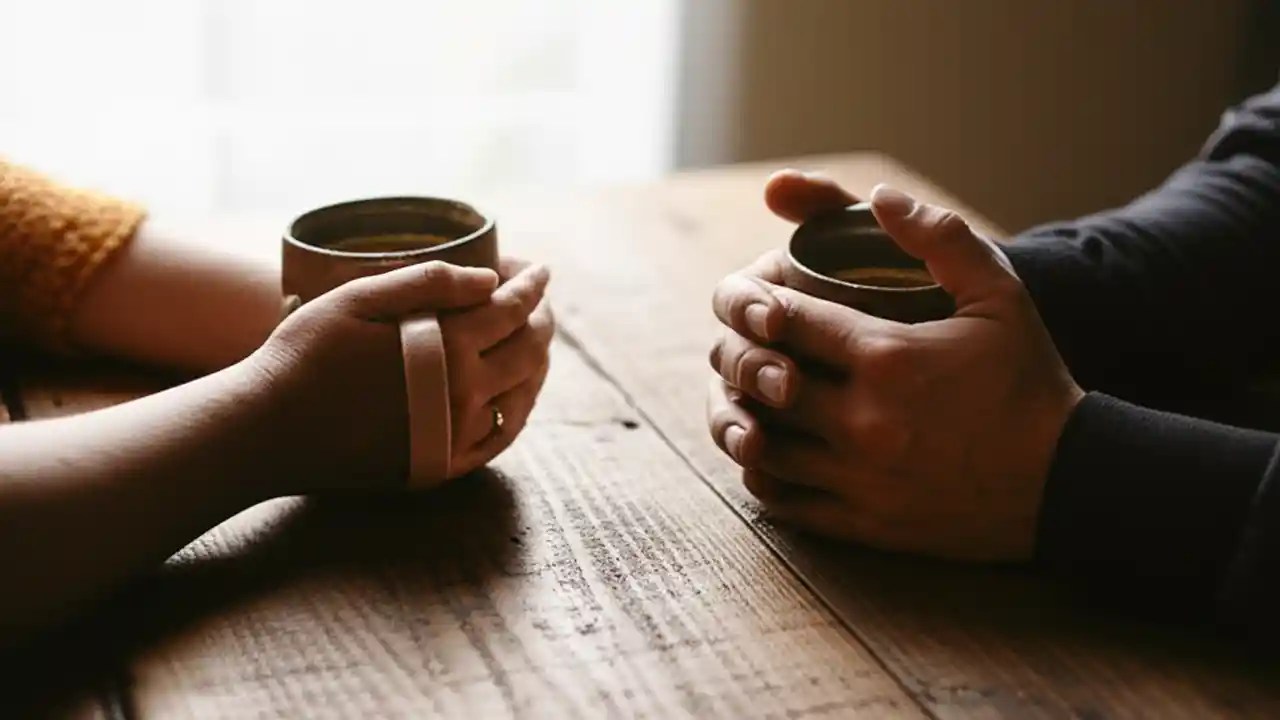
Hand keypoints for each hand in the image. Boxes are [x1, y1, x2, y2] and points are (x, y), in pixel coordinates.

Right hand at [252, 257, 553, 492]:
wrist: (266, 430)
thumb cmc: (303, 355)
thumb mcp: (357, 299)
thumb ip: (427, 283)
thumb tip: (490, 280)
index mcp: (447, 348)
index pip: (511, 310)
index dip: (532, 286)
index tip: (541, 271)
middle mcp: (464, 396)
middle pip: (528, 352)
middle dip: (542, 321)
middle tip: (541, 302)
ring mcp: (456, 438)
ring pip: (522, 395)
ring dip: (538, 364)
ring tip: (536, 342)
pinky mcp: (441, 467)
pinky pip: (500, 438)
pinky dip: (517, 410)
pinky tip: (515, 395)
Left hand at [706, 170, 1082, 561]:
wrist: (1069, 480)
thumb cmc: (1030, 380)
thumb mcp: (1000, 295)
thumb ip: (939, 238)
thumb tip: (879, 195)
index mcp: (887, 357)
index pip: (785, 322)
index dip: (760, 308)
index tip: (761, 305)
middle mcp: (863, 420)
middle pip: (763, 383)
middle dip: (746, 361)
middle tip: (747, 350)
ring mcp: (861, 478)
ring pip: (763, 445)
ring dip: (747, 419)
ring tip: (751, 400)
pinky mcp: (865, 523)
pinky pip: (785, 501)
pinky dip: (764, 475)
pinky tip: (768, 454)